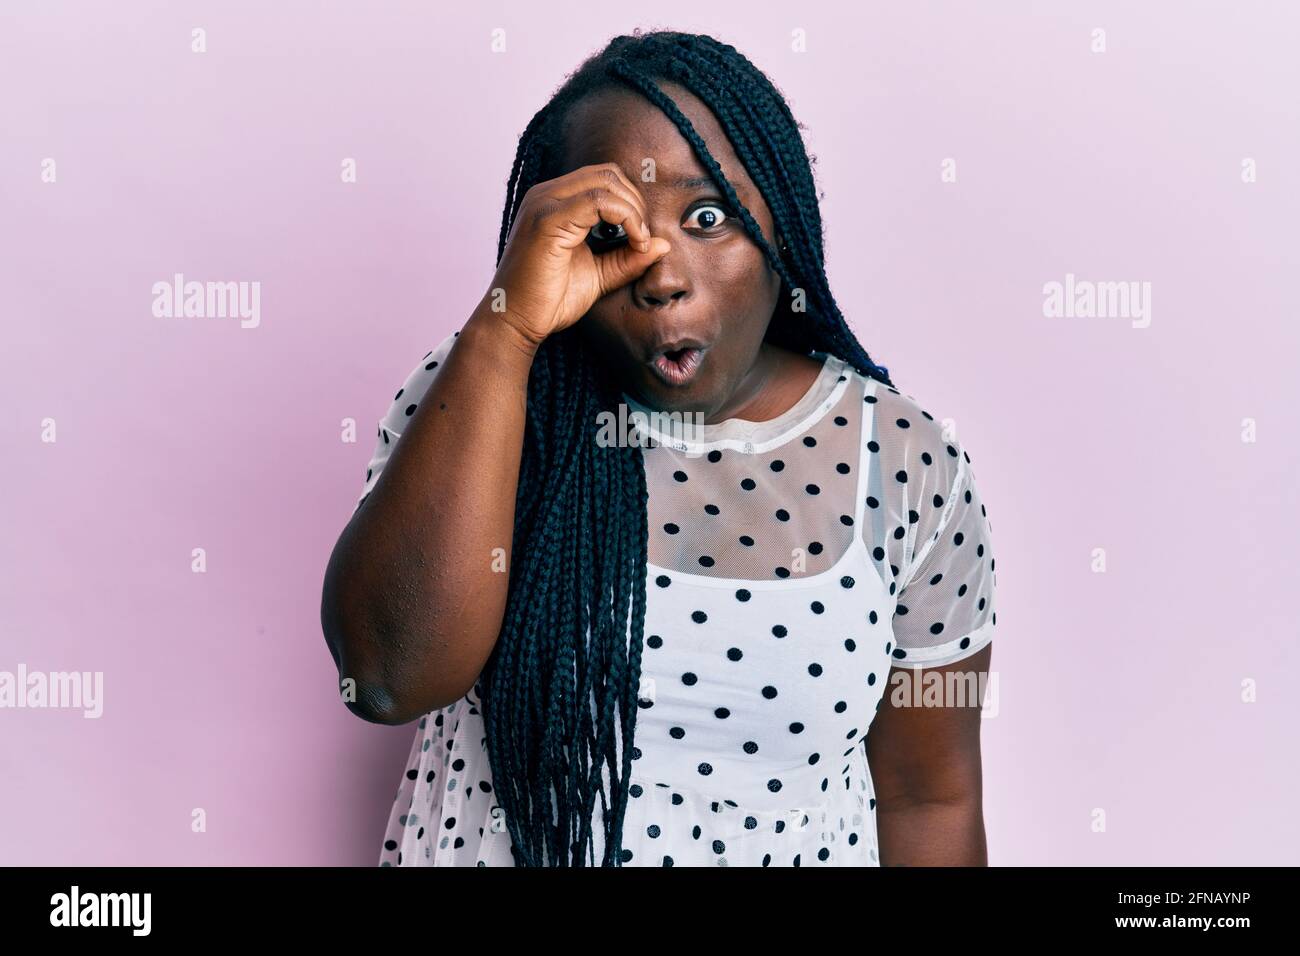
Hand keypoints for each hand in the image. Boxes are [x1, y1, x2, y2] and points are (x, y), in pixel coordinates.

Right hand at [485, 163, 671, 348]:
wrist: (515, 323)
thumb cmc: (548, 301)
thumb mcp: (598, 275)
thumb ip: (627, 258)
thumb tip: (663, 243)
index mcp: (554, 202)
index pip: (604, 179)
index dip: (632, 203)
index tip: (642, 239)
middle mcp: (545, 195)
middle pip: (608, 174)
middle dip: (636, 203)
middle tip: (643, 239)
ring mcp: (544, 203)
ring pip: (605, 182)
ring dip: (633, 210)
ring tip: (638, 242)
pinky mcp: (547, 220)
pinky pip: (598, 201)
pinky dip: (625, 217)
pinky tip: (633, 242)